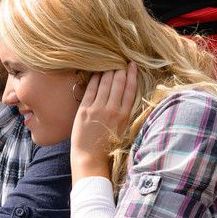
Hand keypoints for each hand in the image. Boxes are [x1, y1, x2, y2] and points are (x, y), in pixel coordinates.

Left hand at [71, 63, 136, 180]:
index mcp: (124, 115)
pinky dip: (94, 78)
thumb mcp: (121, 128)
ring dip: (107, 71)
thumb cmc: (106, 145)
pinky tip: (96, 72)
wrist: (90, 157)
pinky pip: (91, 89)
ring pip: (105, 83)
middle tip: (119, 60)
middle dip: (119, 69)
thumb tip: (123, 96)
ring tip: (108, 63)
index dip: (131, 74)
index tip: (131, 65)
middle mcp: (113, 110)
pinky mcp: (84, 110)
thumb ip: (123, 112)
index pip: (130, 89)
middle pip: (118, 83)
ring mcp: (98, 109)